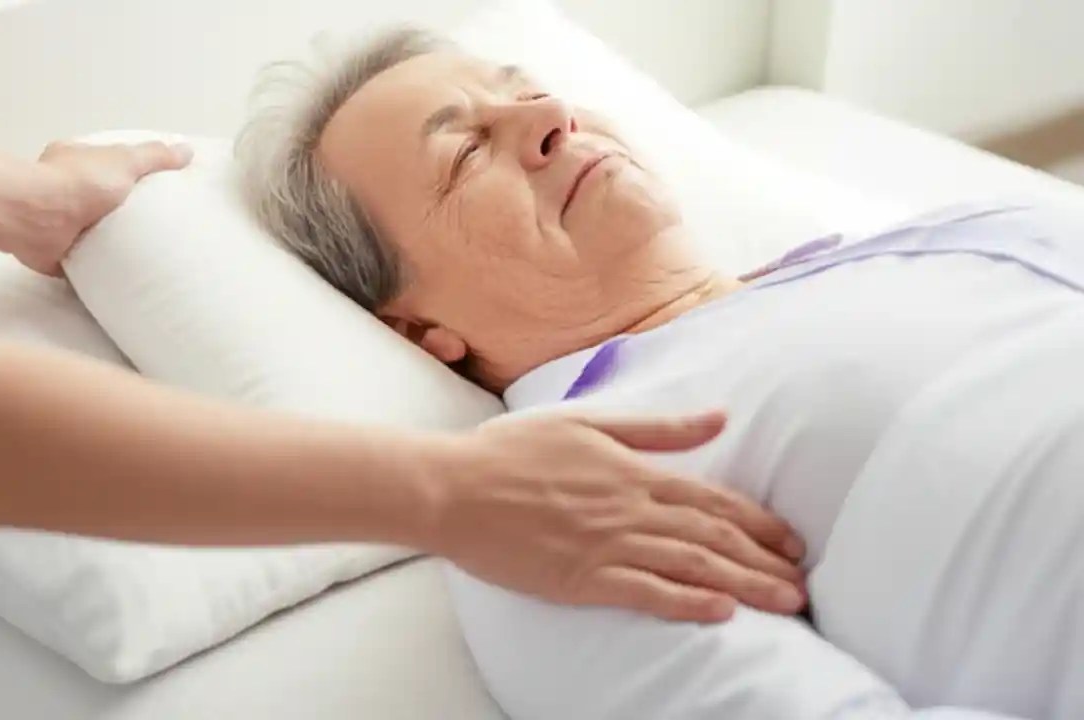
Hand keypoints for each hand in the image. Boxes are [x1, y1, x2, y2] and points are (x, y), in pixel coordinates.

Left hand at [18, 140, 192, 274]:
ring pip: (91, 229)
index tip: (155, 189)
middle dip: (123, 211)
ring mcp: (57, 222)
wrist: (38, 219)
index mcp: (74, 160)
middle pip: (100, 199)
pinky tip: (122, 274)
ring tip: (147, 253)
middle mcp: (61, 190)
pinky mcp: (57, 253)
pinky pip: (83, 261)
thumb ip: (155, 156)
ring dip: (111, 241)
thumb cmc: (80, 183)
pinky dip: (98, 267)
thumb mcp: (126, 161)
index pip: (105, 163)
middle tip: (156, 225)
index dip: (130, 173)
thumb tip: (187, 150)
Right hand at [431, 411, 806, 621]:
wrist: (453, 488)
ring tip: (785, 605)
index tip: (793, 542)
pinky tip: (722, 614)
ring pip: (691, 566)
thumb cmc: (511, 451)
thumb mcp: (587, 422)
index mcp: (633, 470)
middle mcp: (630, 508)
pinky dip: (687, 602)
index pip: (712, 499)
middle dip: (765, 561)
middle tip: (803, 586)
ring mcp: (607, 545)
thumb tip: (718, 418)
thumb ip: (657, 427)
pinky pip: (646, 593)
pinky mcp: (582, 578)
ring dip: (744, 585)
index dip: (760, 521)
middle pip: (714, 537)